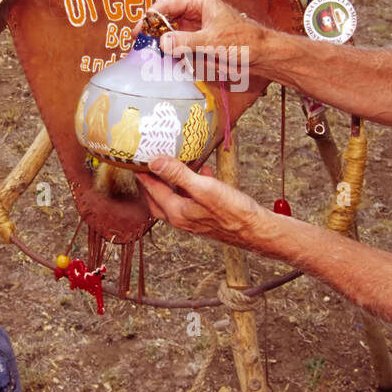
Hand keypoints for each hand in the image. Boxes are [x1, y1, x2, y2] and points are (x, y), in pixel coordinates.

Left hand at [135, 154, 273, 252]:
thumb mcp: (204, 188)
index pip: (152, 190)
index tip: (135, 161)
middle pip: (157, 200)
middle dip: (150, 183)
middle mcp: (182, 218)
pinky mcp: (206, 216)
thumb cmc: (232, 212)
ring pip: (174, 199)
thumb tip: (155, 162)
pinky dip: (191, 186)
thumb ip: (178, 175)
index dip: (143, 174)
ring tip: (170, 166)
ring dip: (170, 184)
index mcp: (176, 212)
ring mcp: (194, 219)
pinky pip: (192, 199)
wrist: (256, 231)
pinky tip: (203, 172)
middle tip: (145, 166)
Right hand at [147, 0, 263, 61]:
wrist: (261, 54)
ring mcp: (195, 26)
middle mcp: (195, 11)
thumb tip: (163, 42)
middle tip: (139, 43)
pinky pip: (178, 43)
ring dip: (160, 42)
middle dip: (153, 30)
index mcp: (199, 1)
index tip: (139, 29)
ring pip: (170, 32)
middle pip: (166, 17)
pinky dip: (170, 51)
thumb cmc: (244, 40)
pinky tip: (162, 59)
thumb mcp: (213, 40)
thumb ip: (187, 41)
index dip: (150, 15)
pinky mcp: (197, 40)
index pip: (167, 3)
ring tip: (147, 53)